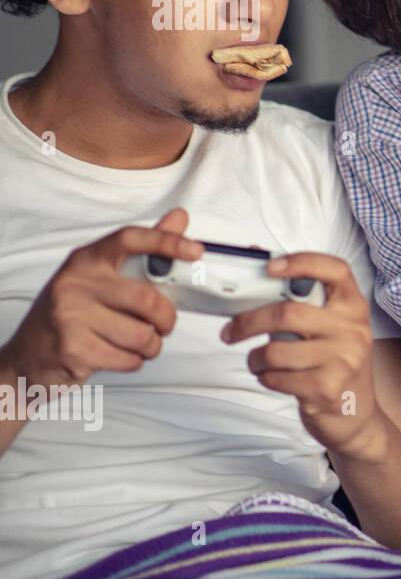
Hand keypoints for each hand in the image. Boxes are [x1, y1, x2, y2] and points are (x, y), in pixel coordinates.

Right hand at [0, 208, 199, 390]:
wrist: (27, 357)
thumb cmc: (72, 314)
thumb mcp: (99, 278)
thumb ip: (142, 252)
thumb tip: (179, 217)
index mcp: (86, 260)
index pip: (129, 239)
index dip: (166, 242)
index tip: (196, 251)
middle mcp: (75, 283)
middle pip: (147, 299)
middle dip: (167, 319)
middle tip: (164, 325)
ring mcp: (70, 316)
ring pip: (142, 334)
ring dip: (151, 345)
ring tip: (140, 343)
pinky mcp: (73, 349)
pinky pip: (129, 358)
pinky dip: (135, 361)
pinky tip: (121, 356)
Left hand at [219, 252, 380, 459]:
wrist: (357, 416)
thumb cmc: (334, 364)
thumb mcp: (329, 328)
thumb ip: (299, 301)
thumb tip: (256, 262)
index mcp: (352, 306)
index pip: (334, 270)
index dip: (301, 262)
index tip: (270, 267)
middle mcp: (353, 329)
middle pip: (288, 313)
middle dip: (249, 322)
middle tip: (231, 330)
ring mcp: (343, 360)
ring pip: (276, 350)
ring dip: (255, 358)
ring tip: (258, 362)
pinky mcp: (327, 389)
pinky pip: (277, 377)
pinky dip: (265, 377)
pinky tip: (273, 377)